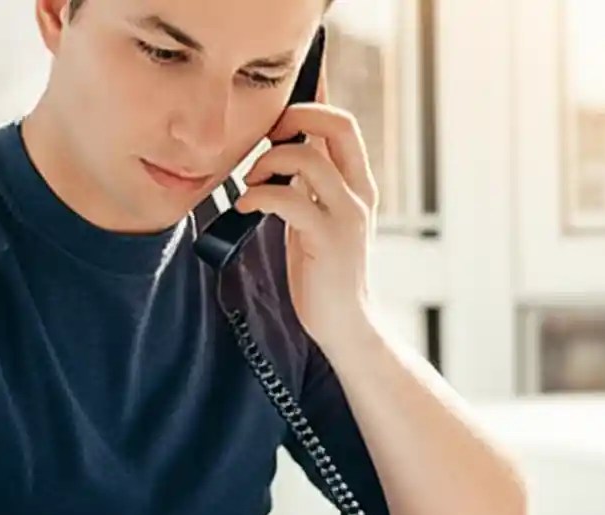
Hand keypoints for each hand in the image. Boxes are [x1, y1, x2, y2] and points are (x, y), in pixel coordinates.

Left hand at [234, 70, 377, 353]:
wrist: (345, 324)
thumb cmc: (323, 272)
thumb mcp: (318, 217)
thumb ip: (309, 186)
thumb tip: (283, 149)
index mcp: (357, 184)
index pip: (343, 123)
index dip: (314, 101)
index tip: (279, 104)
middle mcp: (358, 193)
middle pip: (338, 124)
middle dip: (295, 116)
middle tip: (265, 135)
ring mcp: (346, 215)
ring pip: (308, 158)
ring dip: (267, 162)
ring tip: (249, 183)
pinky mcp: (328, 240)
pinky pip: (290, 199)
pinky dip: (259, 195)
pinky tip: (245, 206)